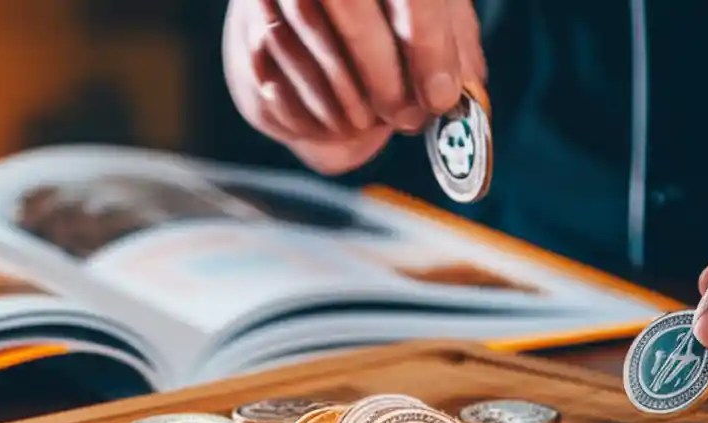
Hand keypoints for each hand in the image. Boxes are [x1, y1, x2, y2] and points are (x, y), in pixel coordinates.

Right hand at [222, 0, 486, 174]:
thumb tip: (462, 94)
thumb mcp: (428, 5)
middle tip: (406, 118)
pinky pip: (267, 73)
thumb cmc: (383, 3)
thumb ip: (451, 42)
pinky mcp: (245, 26)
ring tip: (369, 124)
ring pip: (301, 41)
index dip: (428, 50)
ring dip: (342, 98)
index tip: (440, 98)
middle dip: (383, 78)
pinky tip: (333, 124)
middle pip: (350, 9)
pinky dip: (304, 111)